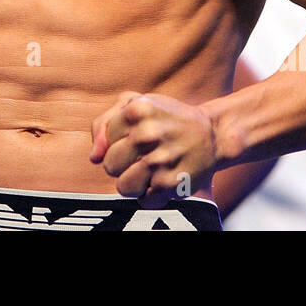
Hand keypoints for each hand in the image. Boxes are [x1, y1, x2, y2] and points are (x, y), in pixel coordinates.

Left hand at [89, 92, 216, 206]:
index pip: (104, 140)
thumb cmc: (166, 118)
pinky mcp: (170, 184)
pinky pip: (143, 202)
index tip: (136, 136)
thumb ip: (105, 123)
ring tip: (149, 172)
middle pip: (109, 166)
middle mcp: (148, 133)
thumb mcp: (136, 103)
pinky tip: (164, 180)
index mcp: (137, 109)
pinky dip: (152, 195)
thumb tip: (94, 157)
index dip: (118, 142)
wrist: (212, 134)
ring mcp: (159, 160)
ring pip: (123, 187)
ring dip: (134, 183)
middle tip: (142, 156)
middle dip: (123, 164)